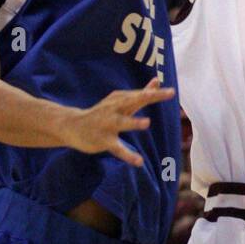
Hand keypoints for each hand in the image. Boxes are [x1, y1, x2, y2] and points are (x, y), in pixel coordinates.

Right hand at [60, 77, 174, 166]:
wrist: (72, 125)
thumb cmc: (102, 113)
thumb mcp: (120, 102)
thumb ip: (140, 93)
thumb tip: (157, 81)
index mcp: (120, 99)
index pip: (140, 95)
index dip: (156, 93)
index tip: (171, 92)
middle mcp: (114, 109)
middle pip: (133, 101)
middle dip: (148, 97)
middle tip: (166, 94)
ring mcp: (107, 124)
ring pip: (122, 123)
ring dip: (133, 122)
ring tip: (146, 123)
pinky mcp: (103, 140)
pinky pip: (117, 148)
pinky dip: (128, 155)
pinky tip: (139, 161)